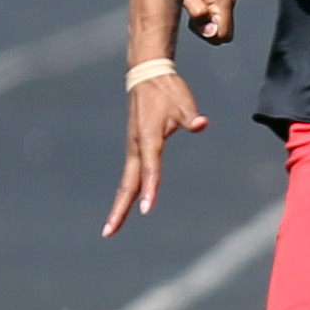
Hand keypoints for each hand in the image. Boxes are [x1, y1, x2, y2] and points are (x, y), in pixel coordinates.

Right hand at [103, 68, 207, 236]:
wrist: (147, 77)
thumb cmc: (167, 92)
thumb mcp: (183, 103)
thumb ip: (191, 117)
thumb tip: (201, 123)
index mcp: (148, 139)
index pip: (150, 169)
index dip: (149, 189)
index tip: (146, 209)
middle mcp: (136, 147)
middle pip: (127, 183)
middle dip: (120, 208)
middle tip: (109, 231)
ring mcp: (132, 148)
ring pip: (125, 181)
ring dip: (119, 204)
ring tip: (111, 227)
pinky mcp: (134, 148)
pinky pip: (130, 175)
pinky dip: (126, 192)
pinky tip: (125, 206)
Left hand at [182, 0, 237, 43]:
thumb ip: (197, 11)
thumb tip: (210, 32)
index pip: (223, 35)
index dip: (205, 35)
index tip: (190, 22)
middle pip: (222, 31)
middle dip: (204, 30)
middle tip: (187, 13)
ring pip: (218, 21)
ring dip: (202, 20)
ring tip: (186, 2)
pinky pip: (215, 12)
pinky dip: (202, 11)